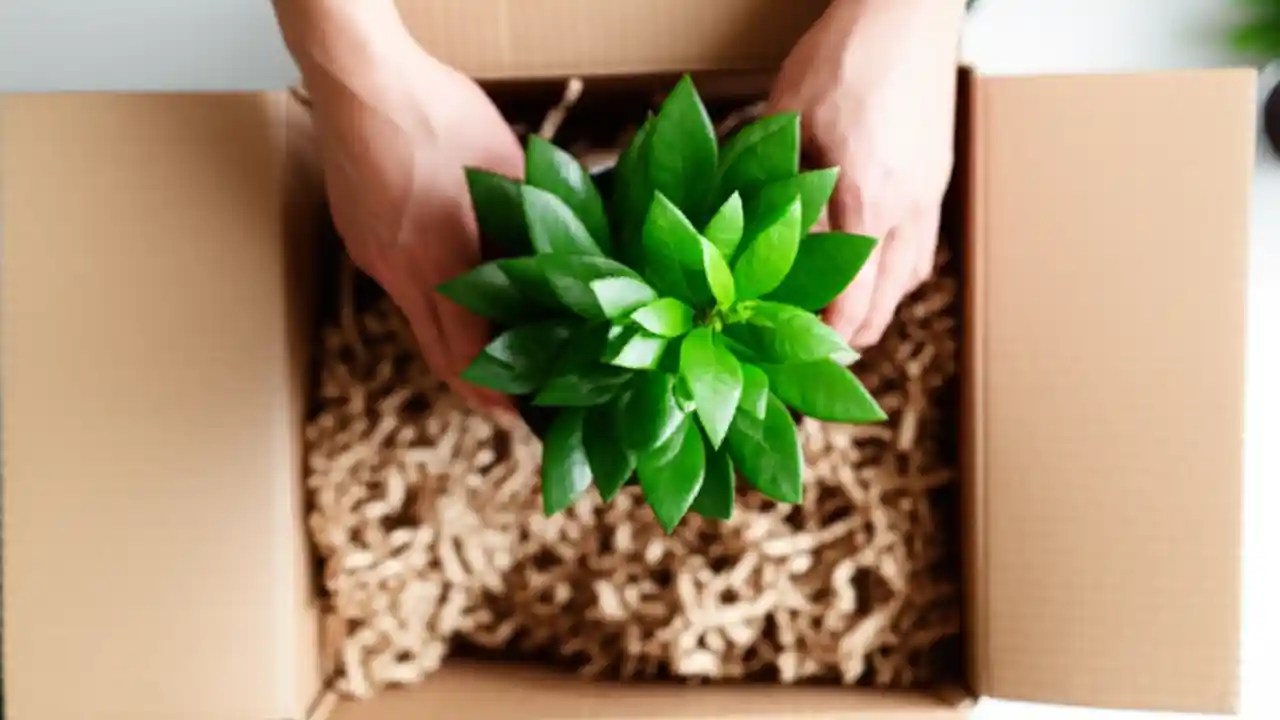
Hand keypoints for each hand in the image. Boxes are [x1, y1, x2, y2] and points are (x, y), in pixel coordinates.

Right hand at [274, 0, 519, 409]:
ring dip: (453, 334)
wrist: (357, 79)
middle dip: (474, 384)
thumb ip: (531, 217)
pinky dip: (429, 292)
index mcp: (442, 265)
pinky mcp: (359, 234)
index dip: (495, 393)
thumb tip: (558, 249)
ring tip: (492, 339)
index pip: (469, 355)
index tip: (518, 416)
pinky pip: (398, 278)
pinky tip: (451, 269)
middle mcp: (400, 274)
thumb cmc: (436, 115)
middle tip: (506, 404)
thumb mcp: (506, 166)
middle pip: (438, 351)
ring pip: (418, 313)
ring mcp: (373, 255)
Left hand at [769, 0, 963, 347]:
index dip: (830, 339)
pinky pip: (923, 242)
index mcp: (868, 202)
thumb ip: (777, 184)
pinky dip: (898, 267)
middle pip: (890, 299)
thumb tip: (750, 232)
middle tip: (822, 347)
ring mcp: (930, 192)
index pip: (853, 300)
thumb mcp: (789, 121)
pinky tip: (873, 260)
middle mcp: (907, 208)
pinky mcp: (937, 174)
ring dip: (882, 302)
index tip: (807, 357)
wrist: (907, 12)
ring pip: (912, 273)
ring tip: (847, 312)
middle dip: (858, 332)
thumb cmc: (844, 58)